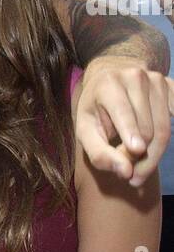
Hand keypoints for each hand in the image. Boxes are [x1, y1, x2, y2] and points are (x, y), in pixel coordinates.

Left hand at [74, 58, 173, 186]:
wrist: (109, 79)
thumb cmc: (95, 110)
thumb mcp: (86, 130)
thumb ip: (99, 153)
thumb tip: (125, 171)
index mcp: (108, 83)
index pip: (123, 112)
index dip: (130, 131)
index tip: (137, 150)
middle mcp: (135, 77)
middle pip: (147, 128)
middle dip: (139, 156)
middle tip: (129, 174)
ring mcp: (157, 80)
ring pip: (165, 128)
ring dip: (153, 153)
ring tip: (138, 166)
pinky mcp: (171, 86)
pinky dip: (166, 141)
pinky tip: (153, 150)